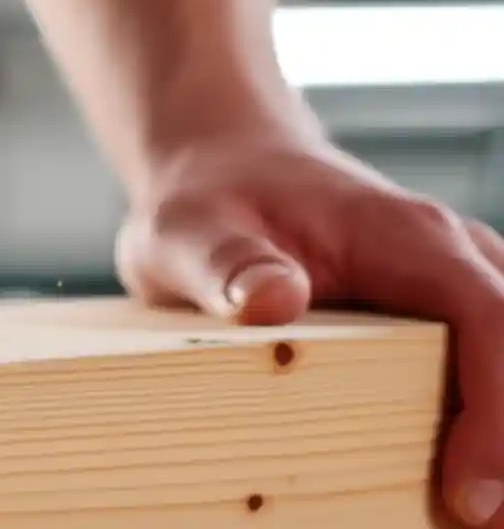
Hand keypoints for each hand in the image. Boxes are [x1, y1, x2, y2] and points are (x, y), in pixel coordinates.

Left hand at [116, 132, 503, 526]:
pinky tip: (463, 483)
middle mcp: (449, 255)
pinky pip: (492, 365)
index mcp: (401, 235)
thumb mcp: (187, 232)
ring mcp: (454, 284)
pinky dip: (489, 420)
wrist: (223, 167)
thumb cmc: (209, 200)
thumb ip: (224, 266)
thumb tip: (274, 302)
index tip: (469, 496)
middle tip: (479, 527)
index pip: (486, 316)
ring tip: (475, 520)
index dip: (496, 410)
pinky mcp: (442, 315)